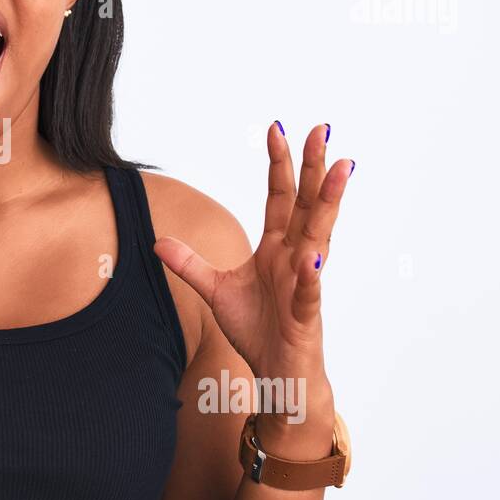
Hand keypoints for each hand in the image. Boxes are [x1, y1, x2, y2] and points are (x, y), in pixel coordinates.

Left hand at [154, 122, 353, 431]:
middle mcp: (295, 256)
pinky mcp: (305, 313)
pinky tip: (311, 256)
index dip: (279, 164)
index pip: (280, 197)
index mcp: (277, 247)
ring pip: (319, 236)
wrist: (277, 371)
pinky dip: (309, 275)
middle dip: (314, 167)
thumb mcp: (215, 290)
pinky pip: (308, 290)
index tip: (277, 128)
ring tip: (341, 170)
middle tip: (321, 129)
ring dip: (330, 203)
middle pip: (307, 204)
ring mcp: (305, 282)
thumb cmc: (256, 329)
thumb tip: (157, 243)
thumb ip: (190, 265)